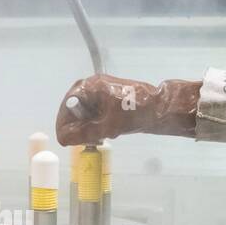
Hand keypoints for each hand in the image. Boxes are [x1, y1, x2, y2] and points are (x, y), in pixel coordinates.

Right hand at [55, 74, 200, 145]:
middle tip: (78, 140)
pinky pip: (96, 109)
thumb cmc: (135, 113)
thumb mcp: (107, 127)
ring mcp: (103, 89)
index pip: (68, 104)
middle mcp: (94, 84)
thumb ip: (83, 133)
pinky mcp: (111, 96)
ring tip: (92, 138)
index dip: (64, 123)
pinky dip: (96, 122)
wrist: (162, 108)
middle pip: (75, 106)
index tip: (64, 140)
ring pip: (86, 109)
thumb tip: (63, 139)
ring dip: (86, 125)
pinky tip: (102, 133)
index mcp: (91, 86)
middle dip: (75, 124)